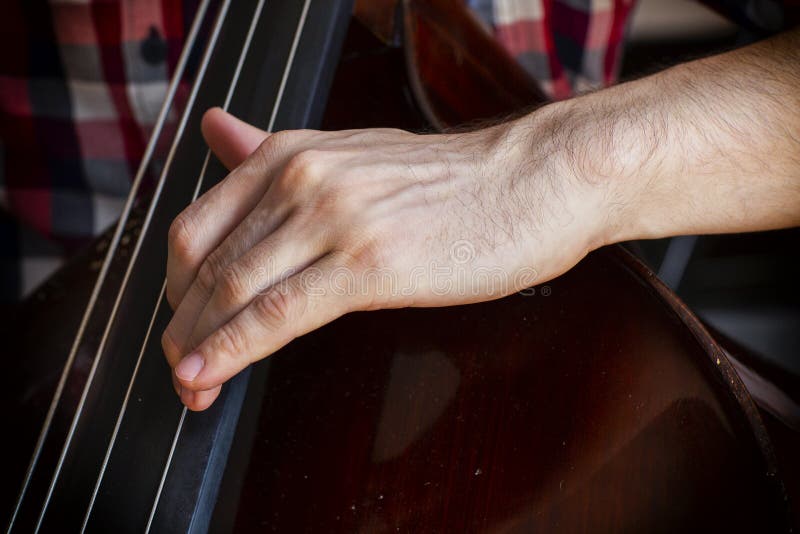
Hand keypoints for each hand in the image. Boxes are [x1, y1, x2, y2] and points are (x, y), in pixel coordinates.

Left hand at [162, 107, 611, 409]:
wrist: (531, 181)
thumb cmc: (453, 181)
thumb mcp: (351, 152)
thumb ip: (273, 151)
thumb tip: (216, 129)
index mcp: (290, 153)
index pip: (196, 227)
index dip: (174, 287)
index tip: (179, 324)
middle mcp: (300, 178)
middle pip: (205, 266)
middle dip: (183, 328)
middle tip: (178, 368)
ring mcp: (334, 218)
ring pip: (234, 291)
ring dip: (199, 347)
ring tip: (190, 384)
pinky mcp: (369, 263)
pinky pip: (278, 314)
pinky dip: (233, 350)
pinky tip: (211, 376)